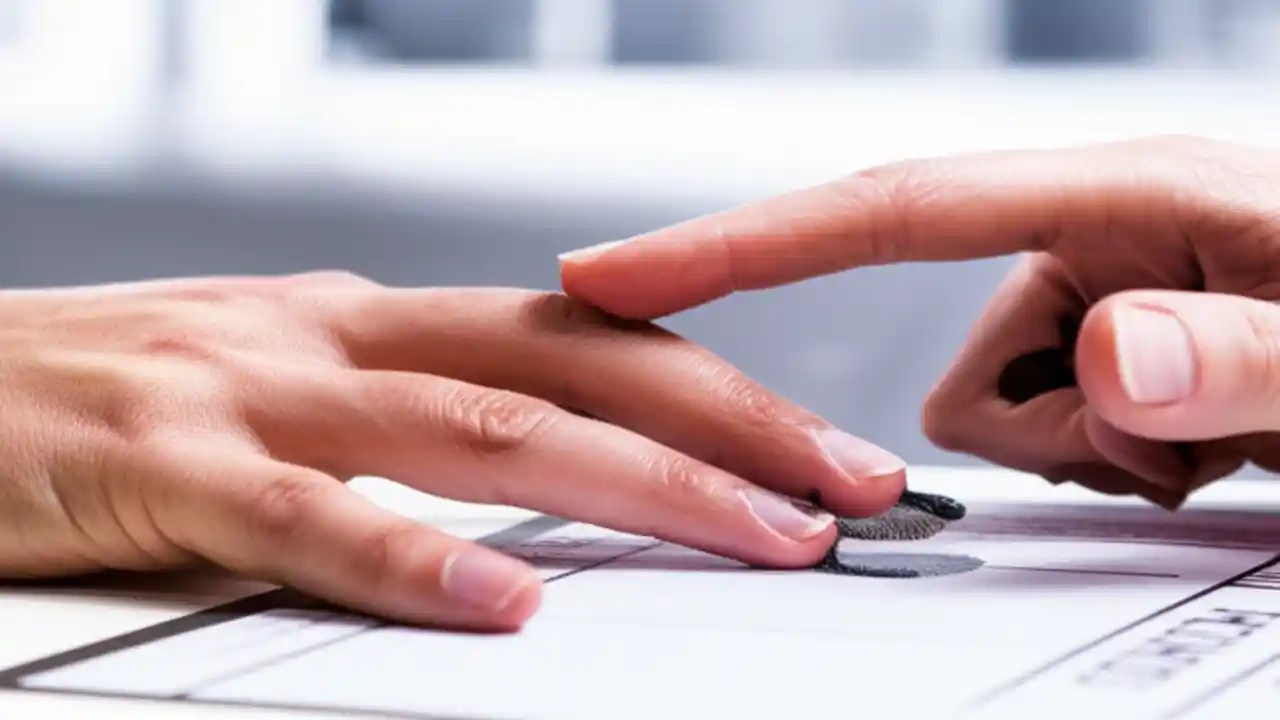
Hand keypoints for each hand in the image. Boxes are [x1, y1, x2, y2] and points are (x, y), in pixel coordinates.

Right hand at [0, 273, 902, 629]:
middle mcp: (335, 337)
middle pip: (570, 368)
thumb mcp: (280, 388)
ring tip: (756, 539)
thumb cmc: (108, 398)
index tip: (817, 449)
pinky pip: (311, 520)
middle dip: (727, 428)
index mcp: (369, 322)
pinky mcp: (167, 467)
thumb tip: (525, 478)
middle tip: (848, 487)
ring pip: (480, 429)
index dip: (711, 389)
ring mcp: (254, 394)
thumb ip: (397, 421)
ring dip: (635, 484)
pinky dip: (413, 562)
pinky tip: (505, 604)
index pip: (578, 340)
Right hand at [559, 136, 1279, 506]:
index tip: (613, 272)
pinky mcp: (1125, 350)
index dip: (735, 243)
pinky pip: (1051, 432)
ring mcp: (1112, 297)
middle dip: (1055, 442)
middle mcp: (1105, 236)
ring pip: (1003, 414)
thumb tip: (1107, 352)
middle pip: (960, 366)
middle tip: (1194, 452)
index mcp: (1132, 196)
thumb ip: (1252, 354)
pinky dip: (1116, 467)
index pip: (886, 208)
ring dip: (1096, 462)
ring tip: (1222, 452)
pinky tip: (1209, 450)